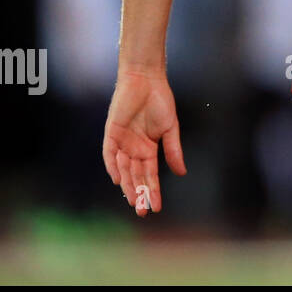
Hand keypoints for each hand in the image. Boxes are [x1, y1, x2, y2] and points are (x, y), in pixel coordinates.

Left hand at [103, 68, 186, 215]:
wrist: (146, 81)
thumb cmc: (160, 102)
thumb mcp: (170, 128)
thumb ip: (173, 150)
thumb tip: (181, 172)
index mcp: (148, 149)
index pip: (149, 175)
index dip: (153, 191)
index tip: (157, 207)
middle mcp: (134, 149)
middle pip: (135, 176)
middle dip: (139, 194)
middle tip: (142, 211)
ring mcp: (122, 142)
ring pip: (123, 169)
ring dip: (127, 185)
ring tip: (133, 201)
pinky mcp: (111, 133)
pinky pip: (109, 154)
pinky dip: (112, 166)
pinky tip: (117, 179)